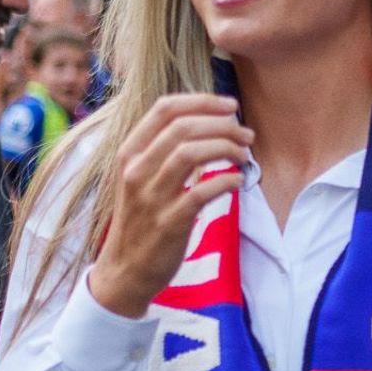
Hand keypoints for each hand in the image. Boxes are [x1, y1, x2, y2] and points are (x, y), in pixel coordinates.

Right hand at [86, 93, 254, 319]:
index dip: (202, 101)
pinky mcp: (169, 222)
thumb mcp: (142, 177)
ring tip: (244, 155)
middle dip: (222, 124)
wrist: (125, 269)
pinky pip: (202, 192)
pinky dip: (226, 181)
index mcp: (130, 153)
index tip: (231, 106)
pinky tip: (238, 181)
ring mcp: (151, 197)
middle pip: (182, 127)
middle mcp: (136, 170)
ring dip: (226, 148)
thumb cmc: (142, 218)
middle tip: (246, 134)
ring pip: (190, 153)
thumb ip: (165, 151)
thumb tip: (209, 123)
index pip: (164, 109)